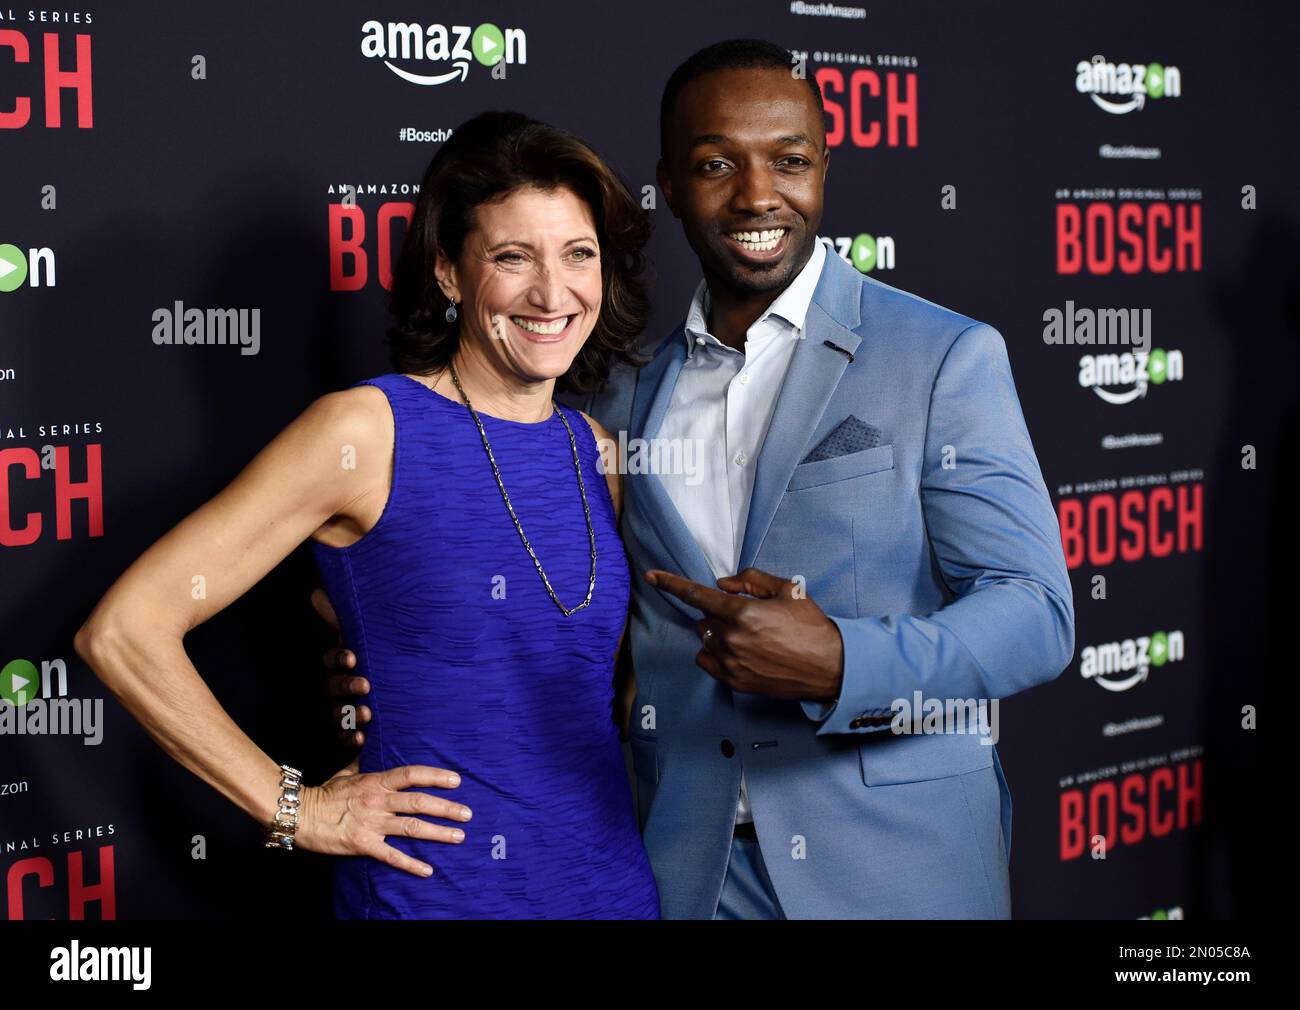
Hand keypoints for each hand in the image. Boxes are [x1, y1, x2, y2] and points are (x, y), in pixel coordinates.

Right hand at [295, 760, 470, 876]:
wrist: (300, 815)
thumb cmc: (325, 793)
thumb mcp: (347, 772)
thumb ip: (364, 760)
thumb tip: (369, 739)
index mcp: (376, 781)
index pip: (412, 774)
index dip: (436, 776)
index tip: (456, 780)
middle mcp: (378, 801)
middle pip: (419, 803)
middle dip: (447, 808)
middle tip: (467, 814)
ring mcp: (372, 823)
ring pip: (412, 828)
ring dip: (438, 833)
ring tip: (458, 837)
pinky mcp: (363, 845)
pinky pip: (391, 856)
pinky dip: (411, 864)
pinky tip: (428, 870)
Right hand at [312, 587, 368, 747]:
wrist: (405, 689)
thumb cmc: (381, 657)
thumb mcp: (367, 637)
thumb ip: (345, 617)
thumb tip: (318, 591)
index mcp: (342, 663)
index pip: (331, 659)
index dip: (339, 658)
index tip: (353, 657)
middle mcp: (338, 686)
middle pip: (334, 687)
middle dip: (347, 686)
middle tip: (365, 685)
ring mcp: (344, 708)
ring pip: (339, 713)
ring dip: (350, 714)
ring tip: (366, 715)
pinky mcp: (354, 729)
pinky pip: (346, 737)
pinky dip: (351, 738)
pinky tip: (362, 739)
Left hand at [644, 566, 844, 701]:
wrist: (830, 667)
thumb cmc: (811, 626)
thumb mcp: (787, 590)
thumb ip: (751, 580)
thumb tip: (722, 584)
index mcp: (743, 613)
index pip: (697, 595)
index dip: (672, 584)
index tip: (652, 576)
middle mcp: (732, 639)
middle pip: (705, 618)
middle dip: (719, 613)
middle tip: (748, 617)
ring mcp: (731, 663)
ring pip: (705, 639)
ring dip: (718, 633)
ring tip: (750, 637)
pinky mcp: (734, 682)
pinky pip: (707, 661)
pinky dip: (717, 653)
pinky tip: (741, 652)